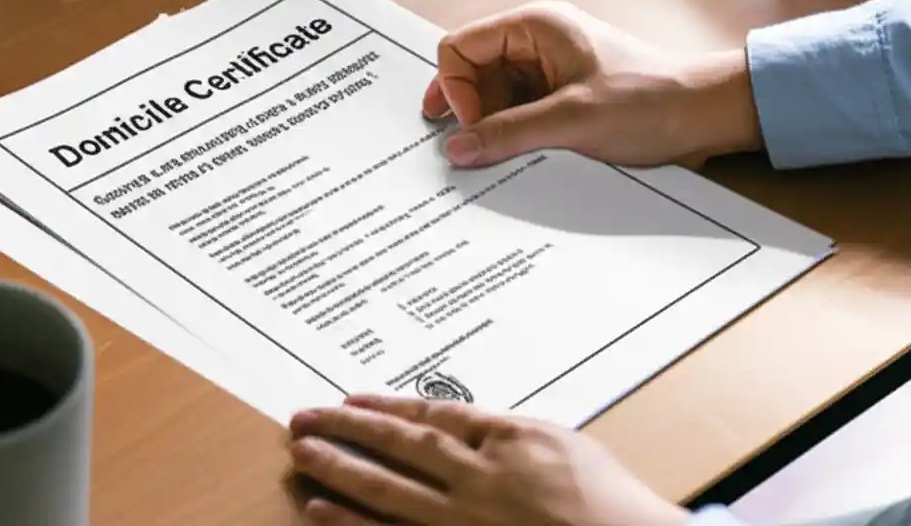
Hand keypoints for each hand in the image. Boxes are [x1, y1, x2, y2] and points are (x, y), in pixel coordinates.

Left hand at [288, 394, 687, 525]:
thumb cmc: (610, 503)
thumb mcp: (564, 444)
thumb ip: (507, 431)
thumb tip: (460, 421)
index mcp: (506, 441)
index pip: (431, 416)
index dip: (385, 406)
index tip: (349, 397)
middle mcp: (478, 479)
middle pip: (398, 446)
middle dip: (346, 428)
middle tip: (301, 417)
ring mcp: (463, 522)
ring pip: (386, 492)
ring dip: (338, 470)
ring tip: (300, 455)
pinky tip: (321, 513)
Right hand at [424, 1, 762, 168]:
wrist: (706, 115)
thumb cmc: (652, 100)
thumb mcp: (572, 121)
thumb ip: (508, 133)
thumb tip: (456, 147)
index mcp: (535, 26)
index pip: (460, 47)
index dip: (455, 88)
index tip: (470, 127)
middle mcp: (536, 42)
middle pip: (473, 73)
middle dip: (468, 111)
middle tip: (468, 150)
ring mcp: (548, 70)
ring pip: (493, 98)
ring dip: (491, 128)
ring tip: (499, 157)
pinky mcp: (561, 96)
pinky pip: (518, 113)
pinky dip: (511, 136)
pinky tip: (517, 158)